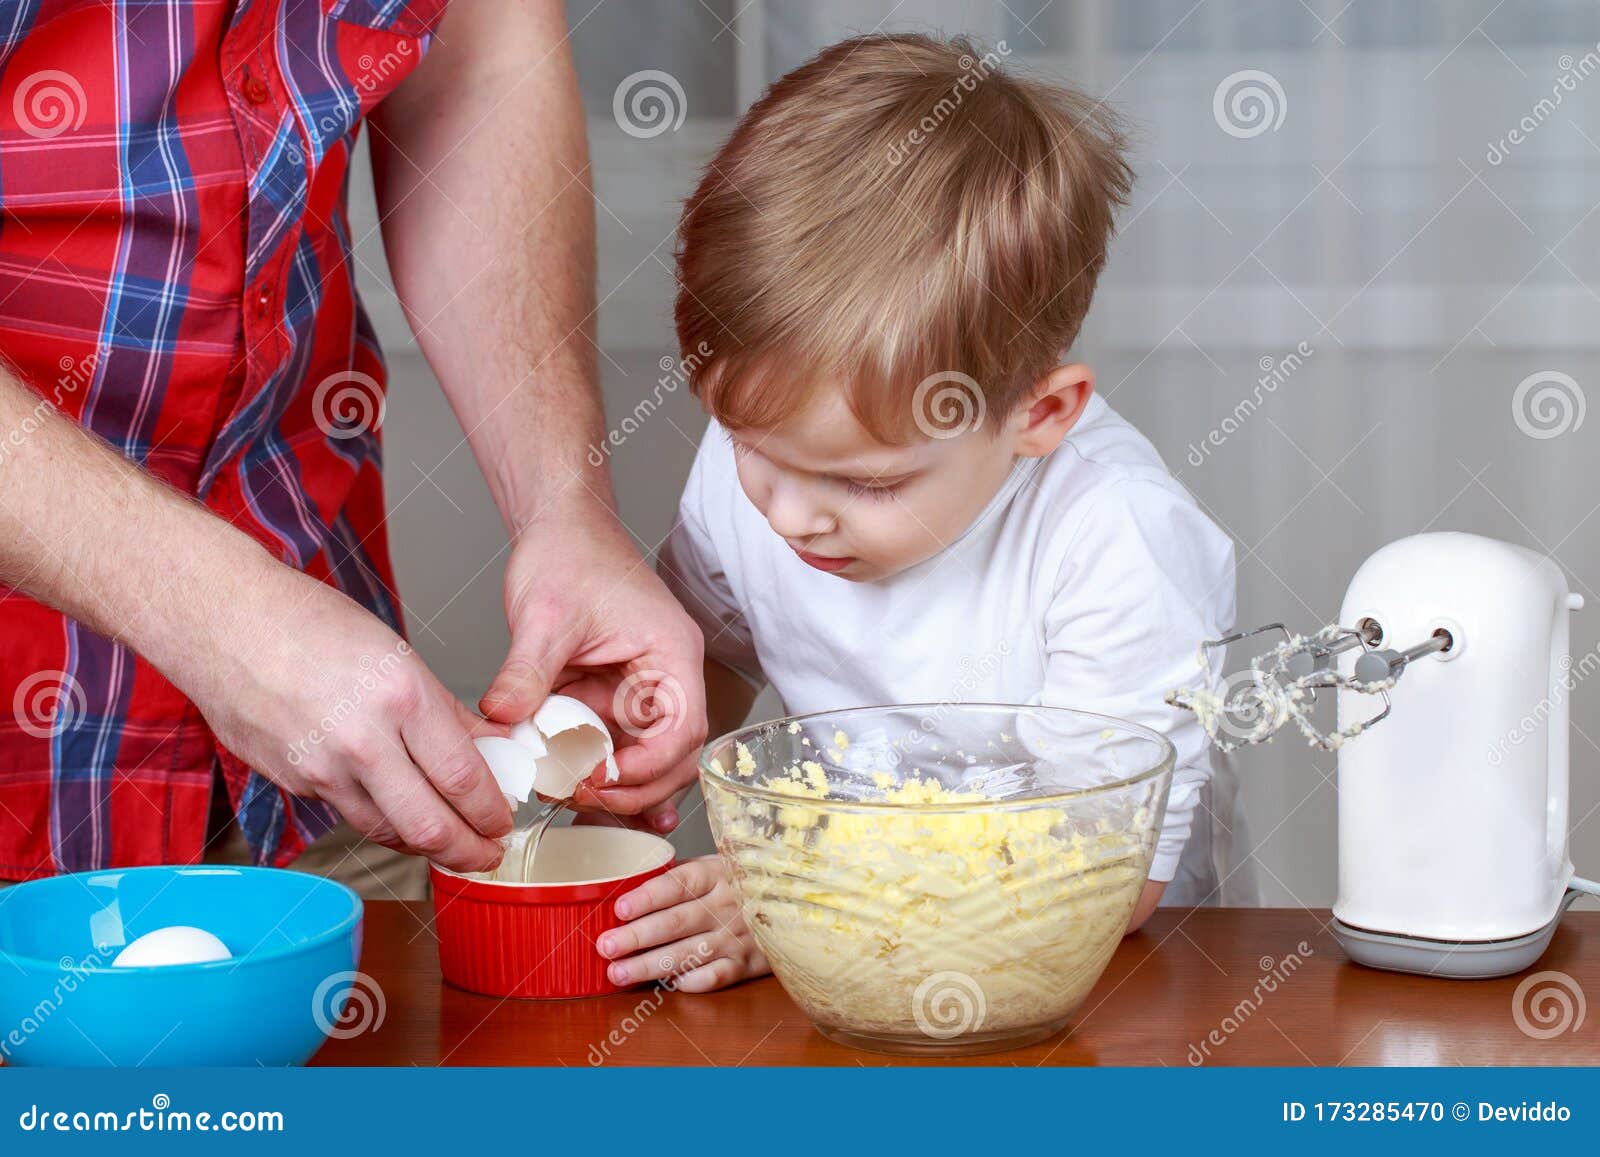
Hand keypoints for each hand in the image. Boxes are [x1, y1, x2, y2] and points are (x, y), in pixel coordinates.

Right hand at [180, 557, 511, 871]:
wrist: (224, 622)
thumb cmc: (309, 623)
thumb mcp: (397, 655)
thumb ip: (447, 712)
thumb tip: (493, 748)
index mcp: (400, 696)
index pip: (462, 778)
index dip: (490, 812)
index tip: (504, 821)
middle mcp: (362, 740)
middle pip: (428, 825)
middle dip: (468, 851)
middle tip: (489, 854)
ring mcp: (322, 768)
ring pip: (387, 830)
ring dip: (426, 845)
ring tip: (452, 844)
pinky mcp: (293, 783)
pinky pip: (350, 813)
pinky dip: (382, 820)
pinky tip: (400, 814)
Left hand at [481, 497, 706, 819]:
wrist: (559, 527)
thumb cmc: (570, 554)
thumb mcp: (544, 616)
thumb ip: (526, 672)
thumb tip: (501, 720)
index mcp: (671, 652)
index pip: (682, 729)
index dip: (647, 767)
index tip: (601, 781)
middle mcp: (667, 675)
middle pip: (675, 755)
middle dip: (634, 788)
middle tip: (582, 799)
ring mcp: (641, 687)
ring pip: (646, 757)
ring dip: (616, 784)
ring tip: (574, 801)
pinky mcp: (614, 693)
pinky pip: (612, 741)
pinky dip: (594, 767)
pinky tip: (574, 793)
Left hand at [596, 856, 768, 991]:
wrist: (797, 905)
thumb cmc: (745, 882)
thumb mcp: (720, 865)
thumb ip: (682, 873)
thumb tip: (633, 880)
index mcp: (717, 874)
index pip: (678, 884)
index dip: (648, 897)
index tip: (619, 908)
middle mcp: (727, 905)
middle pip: (676, 922)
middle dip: (636, 936)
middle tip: (606, 946)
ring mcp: (738, 936)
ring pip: (688, 954)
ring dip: (650, 966)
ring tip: (618, 973)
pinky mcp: (747, 964)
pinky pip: (714, 977)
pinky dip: (689, 981)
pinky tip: (665, 985)